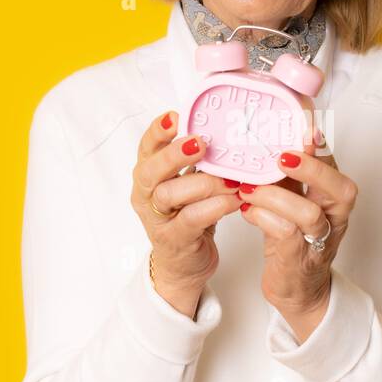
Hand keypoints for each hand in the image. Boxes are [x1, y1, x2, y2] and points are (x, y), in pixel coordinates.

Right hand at [131, 111, 241, 314]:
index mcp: (149, 175)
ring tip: (231, 178)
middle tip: (200, 143)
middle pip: (149, 170)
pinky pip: (191, 219)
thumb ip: (199, 161)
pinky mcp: (174, 239)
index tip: (175, 116)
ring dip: (203, 183)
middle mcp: (146, 195)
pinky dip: (214, 207)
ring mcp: (157, 219)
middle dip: (174, 154)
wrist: (184, 266)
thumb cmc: (190, 217)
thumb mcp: (190, 184)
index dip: (157, 131)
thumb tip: (227, 129)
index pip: (146, 147)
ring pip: (168, 194)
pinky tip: (234, 200)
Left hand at [237, 127, 354, 336]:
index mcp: (332, 195)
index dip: (319, 143)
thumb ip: (284, 173)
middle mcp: (334, 216)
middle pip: (339, 188)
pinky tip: (246, 211)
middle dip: (311, 168)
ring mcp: (319, 239)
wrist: (296, 288)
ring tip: (246, 188)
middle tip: (281, 156)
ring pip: (309, 213)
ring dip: (274, 196)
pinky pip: (286, 235)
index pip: (333, 164)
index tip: (302, 124)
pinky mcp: (299, 259)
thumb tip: (262, 136)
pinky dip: (263, 218)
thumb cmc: (292, 238)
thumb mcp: (290, 198)